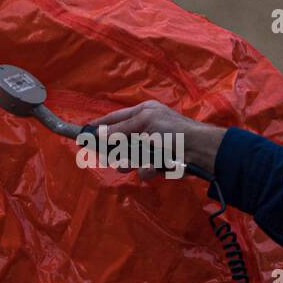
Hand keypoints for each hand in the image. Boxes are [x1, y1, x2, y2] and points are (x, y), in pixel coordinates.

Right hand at [86, 100, 225, 180]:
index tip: (83, 134)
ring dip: (131, 162)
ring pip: (130, 158)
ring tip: (132, 164)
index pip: (115, 118)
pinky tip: (155, 168)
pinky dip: (148, 169)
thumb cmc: (173, 131)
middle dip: (117, 150)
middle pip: (120, 141)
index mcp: (143, 113)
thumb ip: (120, 129)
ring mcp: (152, 147)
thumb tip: (98, 133)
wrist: (199, 151)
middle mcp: (146, 128)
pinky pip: (144, 169)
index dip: (100, 126)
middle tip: (110, 156)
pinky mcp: (159, 163)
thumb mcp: (144, 123)